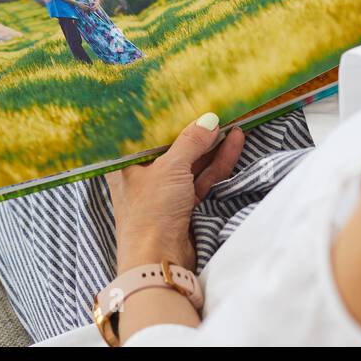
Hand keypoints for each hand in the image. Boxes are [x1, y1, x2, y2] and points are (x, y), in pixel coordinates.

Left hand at [107, 114, 244, 271]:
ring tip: (234, 124)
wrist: (158, 261)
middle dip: (196, 132)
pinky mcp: (182, 205)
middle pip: (172, 147)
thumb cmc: (151, 212)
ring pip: (191, 163)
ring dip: (212, 146)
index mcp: (127, 164)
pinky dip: (217, 163)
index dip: (166, 117)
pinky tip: (233, 144)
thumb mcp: (170, 169)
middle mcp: (143, 175)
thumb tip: (210, 119)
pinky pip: (201, 178)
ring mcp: (164, 191)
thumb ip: (190, 142)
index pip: (147, 133)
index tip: (186, 99)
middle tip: (218, 111)